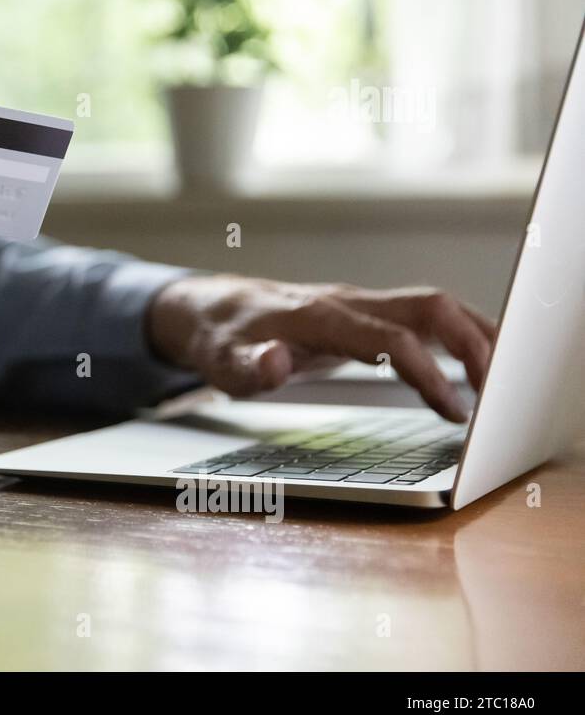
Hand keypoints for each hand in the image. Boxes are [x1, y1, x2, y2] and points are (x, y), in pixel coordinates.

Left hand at [147, 275, 497, 421]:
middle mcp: (348, 303)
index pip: (391, 339)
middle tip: (498, 396)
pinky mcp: (366, 313)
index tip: (456, 411)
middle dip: (474, 345)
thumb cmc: (222, 339)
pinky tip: (478, 364)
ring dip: (476, 337)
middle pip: (430, 308)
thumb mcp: (222, 362)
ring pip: (435, 306)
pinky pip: (424, 316)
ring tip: (502, 384)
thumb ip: (248, 366)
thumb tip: (273, 363)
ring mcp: (360, 304)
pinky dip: (459, 335)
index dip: (429, 373)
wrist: (212, 309)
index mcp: (319, 317)